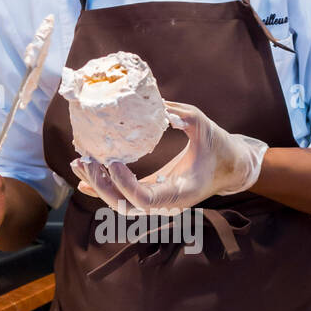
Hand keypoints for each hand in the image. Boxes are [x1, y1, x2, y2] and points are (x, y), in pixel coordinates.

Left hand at [71, 101, 267, 213]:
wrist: (231, 168)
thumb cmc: (220, 147)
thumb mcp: (202, 126)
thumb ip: (179, 115)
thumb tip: (153, 104)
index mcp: (181, 192)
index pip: (145, 199)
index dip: (124, 184)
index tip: (113, 161)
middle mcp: (167, 204)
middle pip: (126, 206)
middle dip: (102, 186)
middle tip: (87, 161)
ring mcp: (159, 204)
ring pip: (121, 205)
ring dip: (98, 187)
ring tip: (80, 164)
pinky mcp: (153, 195)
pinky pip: (125, 197)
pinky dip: (104, 188)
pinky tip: (84, 179)